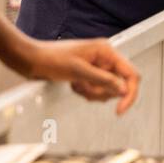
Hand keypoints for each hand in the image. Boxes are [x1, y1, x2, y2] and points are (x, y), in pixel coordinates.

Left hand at [22, 38, 139, 114]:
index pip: (131, 74)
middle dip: (102, 93)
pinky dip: (86, 92)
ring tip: (76, 85)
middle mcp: (105, 58)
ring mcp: (98, 66)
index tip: (120, 110)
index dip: (129, 93)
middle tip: (84, 90)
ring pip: (107, 89)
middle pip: (119, 85)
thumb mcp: (78, 71)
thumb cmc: (52, 59)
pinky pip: (96, 90)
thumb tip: (124, 90)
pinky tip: (74, 85)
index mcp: (107, 51)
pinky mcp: (90, 74)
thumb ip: (103, 80)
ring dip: (92, 93)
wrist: (32, 60)